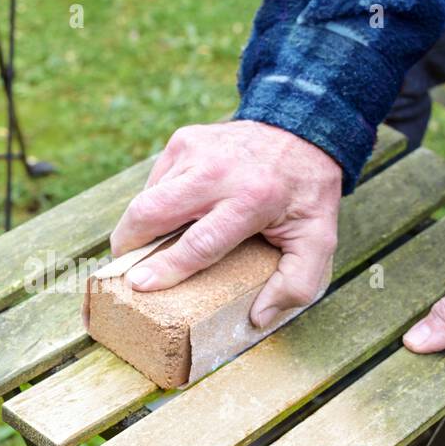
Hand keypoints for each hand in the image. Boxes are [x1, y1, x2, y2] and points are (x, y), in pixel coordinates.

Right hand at [108, 120, 342, 328]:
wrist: (303, 129)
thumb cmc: (306, 192)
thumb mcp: (319, 239)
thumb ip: (297, 282)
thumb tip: (259, 317)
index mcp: (252, 200)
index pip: (198, 242)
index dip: (166, 267)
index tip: (139, 285)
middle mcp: (218, 172)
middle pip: (152, 212)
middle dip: (129, 244)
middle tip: (125, 268)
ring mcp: (195, 150)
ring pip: (146, 197)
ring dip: (142, 226)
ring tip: (153, 243)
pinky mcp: (183, 140)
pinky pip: (156, 181)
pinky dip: (156, 203)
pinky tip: (176, 212)